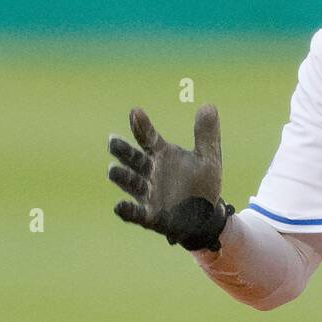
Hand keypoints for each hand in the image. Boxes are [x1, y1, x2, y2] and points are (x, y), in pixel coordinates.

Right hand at [107, 104, 232, 251]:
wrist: (206, 216)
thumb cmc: (201, 184)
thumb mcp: (208, 159)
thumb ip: (207, 135)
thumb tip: (209, 105)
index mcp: (162, 155)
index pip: (148, 138)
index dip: (141, 126)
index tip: (135, 111)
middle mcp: (150, 173)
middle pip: (134, 159)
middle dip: (123, 151)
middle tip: (112, 141)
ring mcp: (148, 194)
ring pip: (131, 184)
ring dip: (122, 177)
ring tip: (113, 170)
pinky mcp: (151, 216)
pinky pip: (136, 213)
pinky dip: (128, 210)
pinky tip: (118, 206)